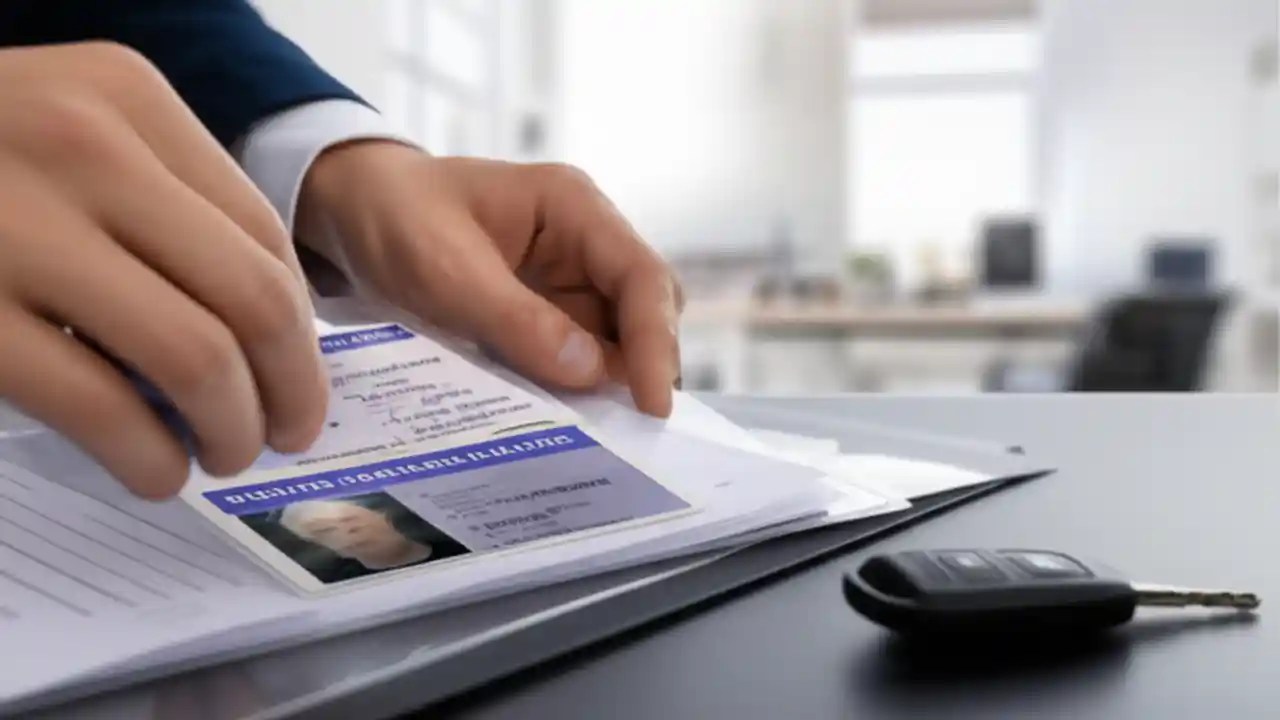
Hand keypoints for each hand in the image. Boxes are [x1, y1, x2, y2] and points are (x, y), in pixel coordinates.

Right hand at [0, 43, 327, 496]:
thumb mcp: (73, 129)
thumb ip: (165, 200)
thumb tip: (273, 330)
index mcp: (125, 95)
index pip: (265, 234)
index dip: (300, 325)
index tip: (300, 375)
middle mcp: (82, 145)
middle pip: (252, 298)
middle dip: (291, 387)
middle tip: (288, 431)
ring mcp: (15, 228)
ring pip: (195, 356)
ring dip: (231, 429)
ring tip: (225, 455)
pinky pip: (98, 405)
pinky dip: (148, 456)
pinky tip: (154, 471)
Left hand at [298, 142, 682, 415]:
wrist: (346, 207)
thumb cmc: (393, 218)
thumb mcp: (445, 270)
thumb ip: (519, 320)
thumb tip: (592, 373)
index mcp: (573, 208)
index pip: (642, 276)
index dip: (656, 342)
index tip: (653, 407)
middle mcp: (584, 242)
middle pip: (643, 310)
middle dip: (642, 367)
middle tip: (631, 433)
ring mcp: (565, 278)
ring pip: (613, 339)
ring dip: (608, 384)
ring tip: (600, 438)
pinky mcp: (541, 311)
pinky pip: (573, 354)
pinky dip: (572, 387)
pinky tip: (564, 421)